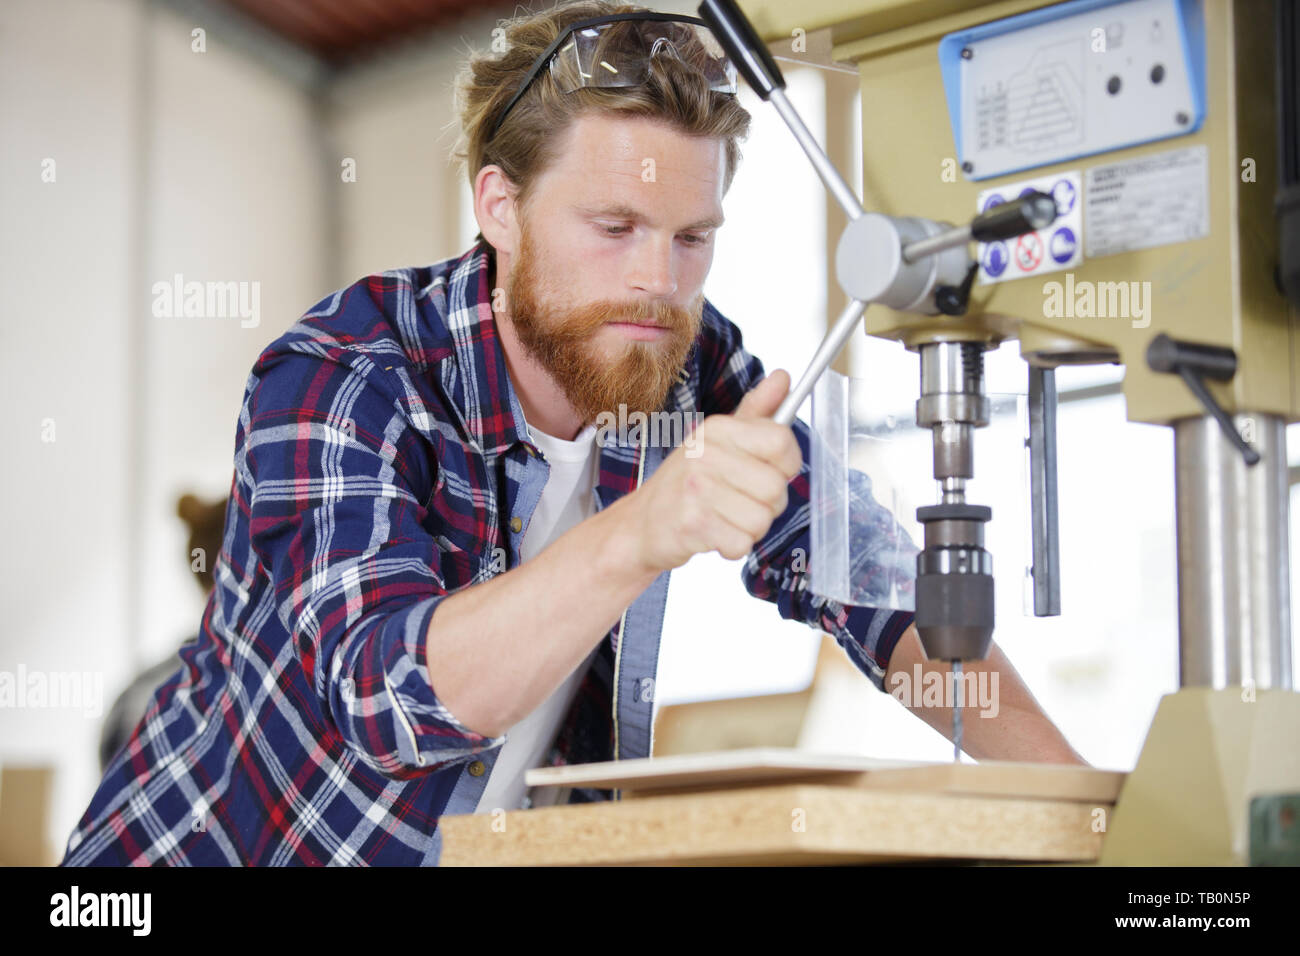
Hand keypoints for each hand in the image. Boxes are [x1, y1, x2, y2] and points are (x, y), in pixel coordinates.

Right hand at [629, 369, 801, 572]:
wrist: (641, 524)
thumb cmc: (686, 483)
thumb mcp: (719, 441)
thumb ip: (756, 411)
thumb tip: (783, 376)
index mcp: (718, 429)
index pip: (781, 440)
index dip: (786, 464)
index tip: (769, 471)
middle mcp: (706, 453)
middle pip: (776, 487)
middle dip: (766, 505)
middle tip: (739, 502)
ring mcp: (696, 488)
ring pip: (761, 520)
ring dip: (748, 529)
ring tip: (723, 518)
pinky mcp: (692, 523)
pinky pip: (742, 543)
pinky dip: (733, 547)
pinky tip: (714, 534)